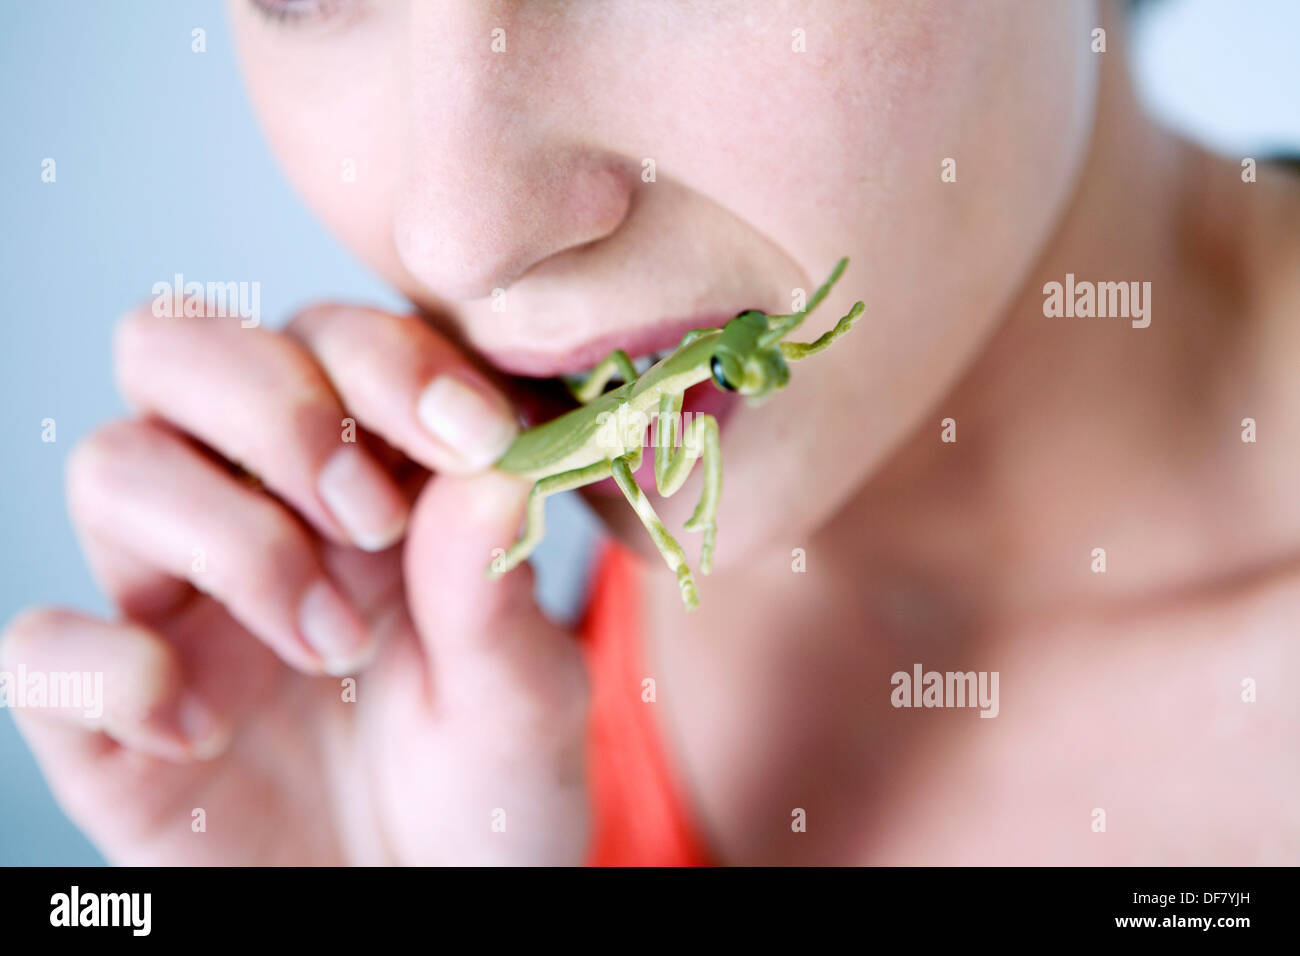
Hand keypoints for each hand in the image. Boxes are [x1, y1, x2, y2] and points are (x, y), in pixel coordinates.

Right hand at [2, 304, 589, 864]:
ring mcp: (173, 610)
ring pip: (113, 464)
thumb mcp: (528, 700)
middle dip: (277, 410)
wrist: (429, 913)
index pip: (325, 337)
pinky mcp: (111, 716)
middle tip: (368, 522)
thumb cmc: (488, 795)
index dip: (386, 361)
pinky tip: (206, 731)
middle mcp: (253, 517)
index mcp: (365, 482)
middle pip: (178, 350)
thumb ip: (499, 590)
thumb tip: (488, 467)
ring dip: (233, 542)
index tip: (468, 438)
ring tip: (334, 645)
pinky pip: (39, 646)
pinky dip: (113, 670)